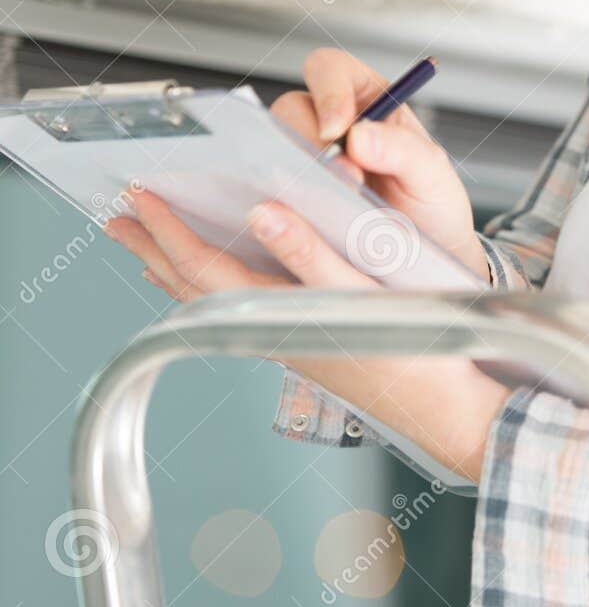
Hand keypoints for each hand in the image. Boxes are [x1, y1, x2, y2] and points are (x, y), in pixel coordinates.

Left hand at [104, 185, 505, 481]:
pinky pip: (237, 304)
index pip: (203, 267)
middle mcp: (272, 330)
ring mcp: (285, 338)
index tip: (139, 197)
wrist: (452, 410)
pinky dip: (212, 282)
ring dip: (174, 266)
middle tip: (117, 218)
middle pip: (192, 286)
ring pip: (211, 298)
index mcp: (280, 314)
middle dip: (152, 248)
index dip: (167, 230)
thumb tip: (265, 214)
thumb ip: (312, 252)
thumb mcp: (368, 292)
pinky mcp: (305, 340)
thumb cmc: (421, 356)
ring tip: (149, 244)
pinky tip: (220, 273)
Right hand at [271, 47, 488, 282]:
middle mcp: (330, 124)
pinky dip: (282, 200)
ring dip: (297, 174)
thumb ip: (405, 151)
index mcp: (367, 98)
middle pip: (291, 109)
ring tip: (331, 205)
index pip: (330, 70)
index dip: (327, 93)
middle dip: (310, 142)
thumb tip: (359, 136)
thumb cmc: (432, 205)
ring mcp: (307, 159)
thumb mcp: (433, 175)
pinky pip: (270, 187)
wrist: (426, 255)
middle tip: (344, 180)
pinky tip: (307, 219)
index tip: (336, 131)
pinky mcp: (292, 196)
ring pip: (273, 147)